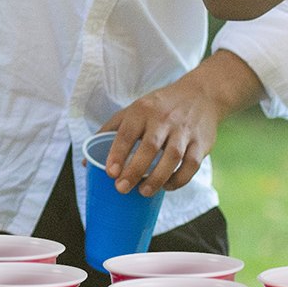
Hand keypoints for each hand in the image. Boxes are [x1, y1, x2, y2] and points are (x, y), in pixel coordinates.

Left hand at [102, 72, 224, 196]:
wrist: (201, 94)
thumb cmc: (159, 107)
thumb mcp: (133, 110)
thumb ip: (109, 132)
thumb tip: (86, 162)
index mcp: (143, 110)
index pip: (127, 132)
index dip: (117, 153)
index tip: (110, 172)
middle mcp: (164, 119)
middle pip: (150, 147)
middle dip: (135, 170)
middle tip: (122, 188)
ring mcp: (184, 130)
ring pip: (173, 157)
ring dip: (157, 178)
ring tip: (143, 192)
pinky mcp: (201, 142)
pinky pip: (191, 164)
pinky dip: (179, 179)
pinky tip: (167, 186)